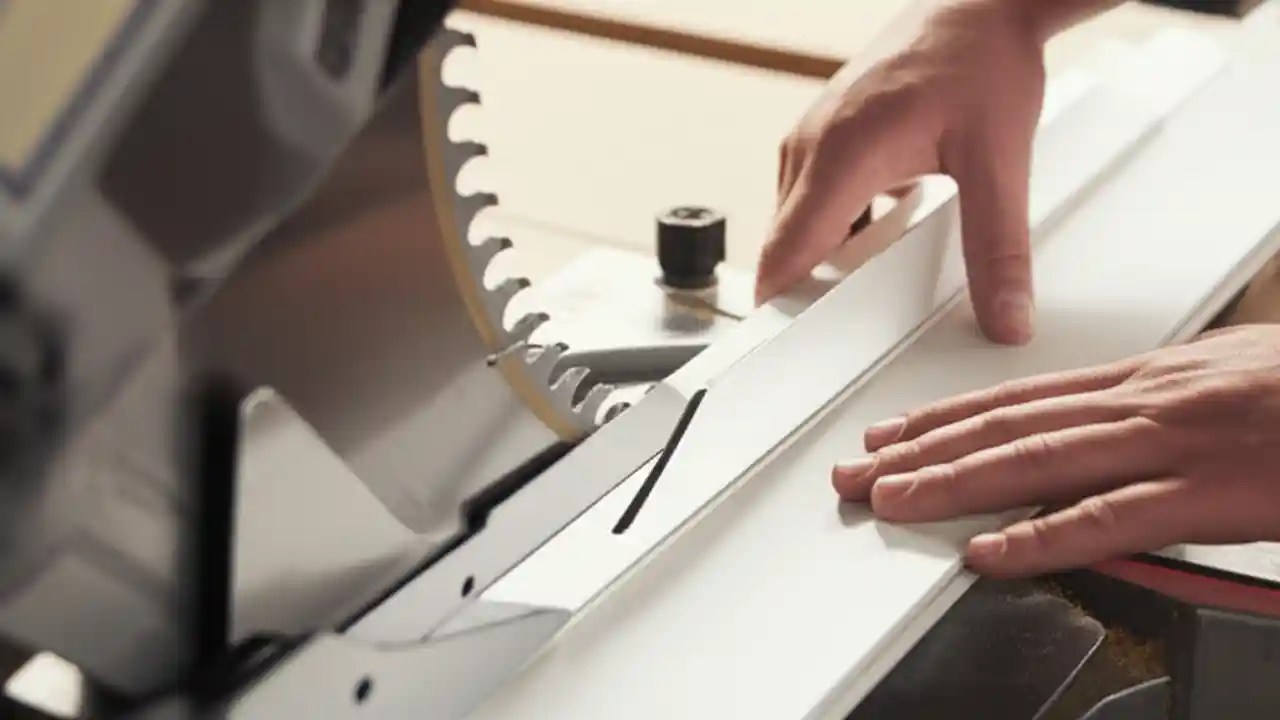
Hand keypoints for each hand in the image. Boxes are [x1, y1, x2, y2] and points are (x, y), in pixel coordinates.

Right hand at [757, 0, 1046, 343]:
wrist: (979, 2)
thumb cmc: (981, 60)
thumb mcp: (999, 162)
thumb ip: (999, 248)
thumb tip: (1006, 314)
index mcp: (841, 154)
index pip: (785, 253)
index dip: (775, 310)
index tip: (771, 357)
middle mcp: (811, 144)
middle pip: (785, 245)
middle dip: (804, 295)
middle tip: (838, 341)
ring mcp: (809, 135)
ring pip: (795, 223)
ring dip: (821, 258)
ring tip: (864, 285)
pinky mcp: (820, 132)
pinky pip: (808, 198)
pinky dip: (831, 227)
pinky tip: (875, 232)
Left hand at [831, 325, 1279, 576]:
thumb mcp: (1227, 384)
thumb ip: (1160, 411)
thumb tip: (1110, 433)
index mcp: (1149, 379)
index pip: (1022, 397)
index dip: (947, 416)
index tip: (892, 430)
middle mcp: (1145, 402)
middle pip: (1008, 426)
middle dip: (923, 450)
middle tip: (857, 470)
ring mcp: (1173, 445)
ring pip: (1036, 463)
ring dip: (955, 484)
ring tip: (892, 500)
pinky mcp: (1210, 492)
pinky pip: (1110, 518)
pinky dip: (1042, 536)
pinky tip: (990, 552)